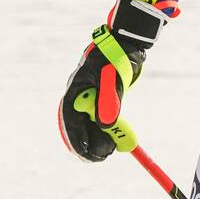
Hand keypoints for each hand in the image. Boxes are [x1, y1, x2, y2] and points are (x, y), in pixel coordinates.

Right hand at [58, 0, 170, 161]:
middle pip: (79, 125)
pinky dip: (106, 131)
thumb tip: (105, 125)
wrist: (129, 41)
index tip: (85, 155)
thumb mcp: (113, 77)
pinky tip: (113, 140)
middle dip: (89, 143)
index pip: (70, 119)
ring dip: (99, 138)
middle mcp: (81, 94)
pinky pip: (100, 119)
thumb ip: (109, 100)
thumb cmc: (118, 55)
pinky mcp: (103, 97)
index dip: (76, 139)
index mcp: (77, 88)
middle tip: (103, 156)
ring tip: (112, 149)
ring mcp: (91, 96)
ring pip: (90, 124)